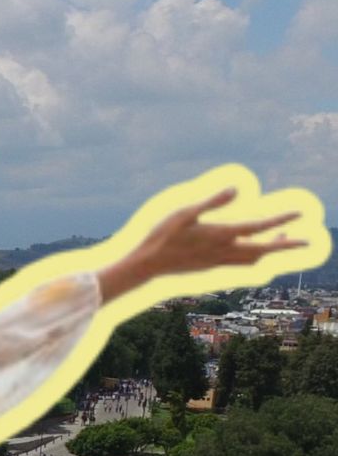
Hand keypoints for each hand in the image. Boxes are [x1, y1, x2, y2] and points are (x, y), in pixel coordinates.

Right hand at [98, 187, 307, 302]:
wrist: (147, 266)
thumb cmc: (162, 236)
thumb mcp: (184, 212)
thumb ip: (212, 201)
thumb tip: (237, 188)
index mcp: (221, 235)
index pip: (259, 226)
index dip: (281, 219)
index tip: (301, 214)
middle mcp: (224, 251)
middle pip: (264, 250)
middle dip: (287, 245)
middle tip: (308, 241)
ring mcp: (218, 262)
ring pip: (254, 260)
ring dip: (270, 251)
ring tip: (281, 240)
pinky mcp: (211, 267)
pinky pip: (240, 264)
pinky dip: (254, 257)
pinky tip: (251, 251)